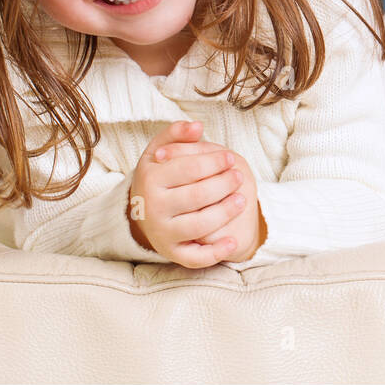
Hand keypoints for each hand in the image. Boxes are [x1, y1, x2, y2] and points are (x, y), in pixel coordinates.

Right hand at [129, 120, 260, 267]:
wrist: (142, 210)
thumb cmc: (159, 175)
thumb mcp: (159, 150)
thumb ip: (176, 133)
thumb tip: (198, 126)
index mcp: (150, 179)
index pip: (188, 169)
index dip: (214, 162)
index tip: (230, 157)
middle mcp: (153, 208)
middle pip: (197, 196)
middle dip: (224, 184)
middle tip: (239, 176)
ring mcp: (162, 233)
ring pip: (200, 224)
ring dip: (226, 212)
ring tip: (242, 199)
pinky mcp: (172, 252)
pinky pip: (195, 257)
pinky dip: (216, 252)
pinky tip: (233, 241)